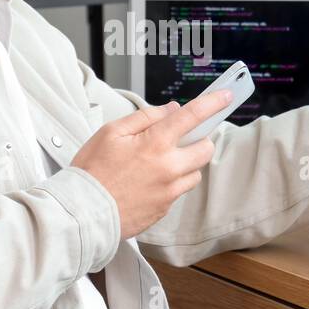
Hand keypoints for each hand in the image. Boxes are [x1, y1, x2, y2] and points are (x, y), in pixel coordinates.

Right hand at [70, 89, 232, 239]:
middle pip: (206, 148)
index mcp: (155, 143)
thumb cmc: (92, 171)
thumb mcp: (111, 132)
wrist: (83, 213)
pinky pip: (179, 191)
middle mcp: (169, 167)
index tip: (225, 96)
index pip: (193, 116)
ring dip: (186, 164)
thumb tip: (170, 110)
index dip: (213, 103)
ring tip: (159, 165)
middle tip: (179, 140)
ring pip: (195, 173)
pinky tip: (148, 183)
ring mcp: (169, 191)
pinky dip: (172, 183)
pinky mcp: (165, 209)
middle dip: (199, 140)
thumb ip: (144, 117)